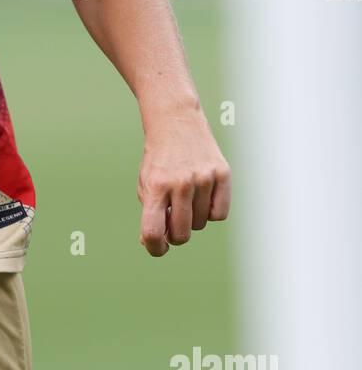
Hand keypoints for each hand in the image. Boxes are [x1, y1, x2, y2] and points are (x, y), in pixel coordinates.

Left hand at [137, 107, 230, 255]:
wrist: (176, 121)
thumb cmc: (159, 160)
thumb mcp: (147, 183)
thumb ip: (150, 213)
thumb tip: (153, 243)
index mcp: (156, 186)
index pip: (153, 232)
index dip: (155, 248)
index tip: (158, 247)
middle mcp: (181, 183)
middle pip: (181, 234)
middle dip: (175, 235)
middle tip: (173, 222)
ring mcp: (203, 178)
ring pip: (201, 224)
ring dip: (193, 219)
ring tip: (187, 199)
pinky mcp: (222, 174)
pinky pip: (219, 214)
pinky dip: (212, 212)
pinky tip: (203, 198)